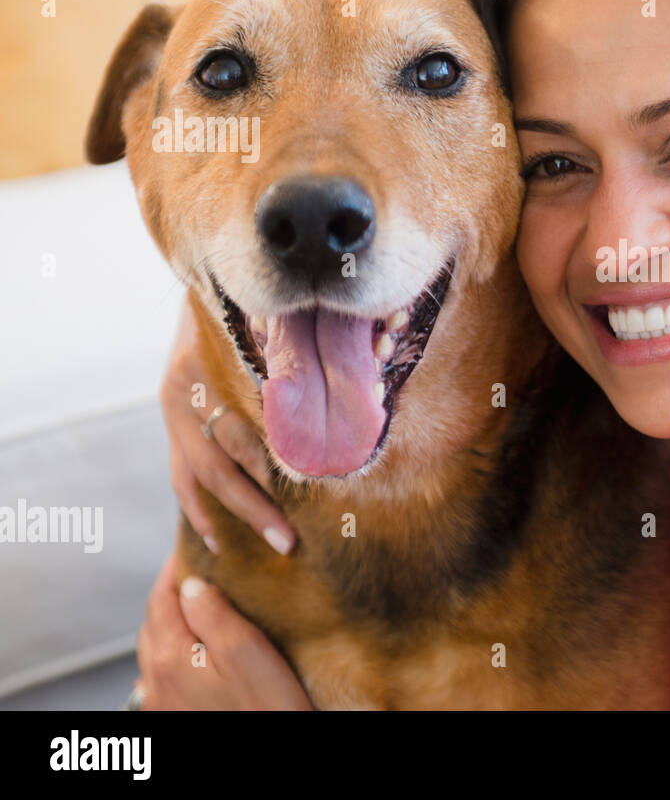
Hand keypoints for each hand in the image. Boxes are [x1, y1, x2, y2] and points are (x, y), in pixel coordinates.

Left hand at [134, 552, 311, 709]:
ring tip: (204, 604)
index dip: (176, 565)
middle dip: (173, 591)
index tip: (194, 543)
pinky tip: (200, 651)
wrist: (272, 767)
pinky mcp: (175, 718)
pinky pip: (165, 674)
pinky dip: (178, 650)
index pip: (161, 596)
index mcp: (169, 657)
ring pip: (157, 648)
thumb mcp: (249, 653)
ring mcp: (161, 704)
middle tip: (201, 567)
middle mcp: (154, 681)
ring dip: (174, 621)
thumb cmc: (269, 711)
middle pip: (154, 621)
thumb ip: (215, 614)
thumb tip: (192, 584)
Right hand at [162, 300, 294, 554]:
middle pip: (228, 453)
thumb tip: (348, 399)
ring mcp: (174, 403)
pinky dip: (200, 510)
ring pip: (204, 472)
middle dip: (261, 500)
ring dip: (240, 510)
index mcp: (219, 359)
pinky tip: (220, 540)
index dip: (281, 457)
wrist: (217, 283)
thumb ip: (297, 363)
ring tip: (276, 540)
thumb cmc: (263, 308)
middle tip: (292, 537)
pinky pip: (181, 476)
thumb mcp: (277, 326)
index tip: (314, 488)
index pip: (251, 419)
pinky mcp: (169, 417)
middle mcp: (189, 383)